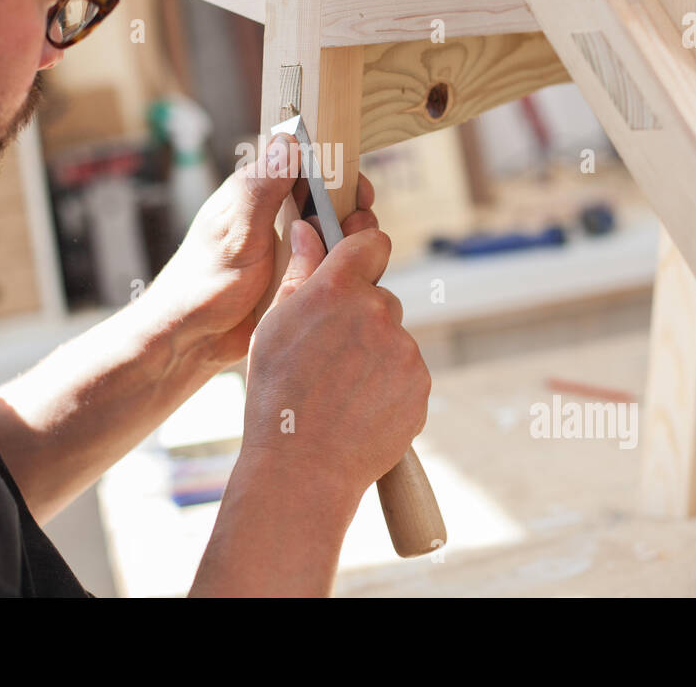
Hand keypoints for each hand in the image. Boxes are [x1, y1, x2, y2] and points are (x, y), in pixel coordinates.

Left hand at [146, 133, 378, 369]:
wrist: (193, 339)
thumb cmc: (204, 282)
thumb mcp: (236, 234)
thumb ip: (261, 190)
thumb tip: (288, 142)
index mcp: (257, 193)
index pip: (306, 164)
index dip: (337, 172)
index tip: (357, 189)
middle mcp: (275, 215)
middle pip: (328, 199)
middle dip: (350, 211)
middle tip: (356, 228)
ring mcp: (287, 247)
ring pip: (333, 232)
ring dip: (349, 241)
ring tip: (350, 256)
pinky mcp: (295, 275)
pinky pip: (328, 264)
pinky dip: (342, 267)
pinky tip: (346, 280)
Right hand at [238, 221, 430, 503]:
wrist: (303, 468)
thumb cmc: (277, 396)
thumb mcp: (274, 326)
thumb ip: (299, 271)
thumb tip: (308, 229)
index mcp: (338, 288)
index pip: (372, 242)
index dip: (361, 253)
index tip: (352, 268)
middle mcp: (378, 311)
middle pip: (379, 297)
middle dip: (360, 315)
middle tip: (328, 352)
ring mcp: (405, 350)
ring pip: (392, 338)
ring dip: (373, 353)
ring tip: (339, 389)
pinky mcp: (420, 385)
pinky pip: (406, 372)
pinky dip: (387, 384)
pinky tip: (357, 407)